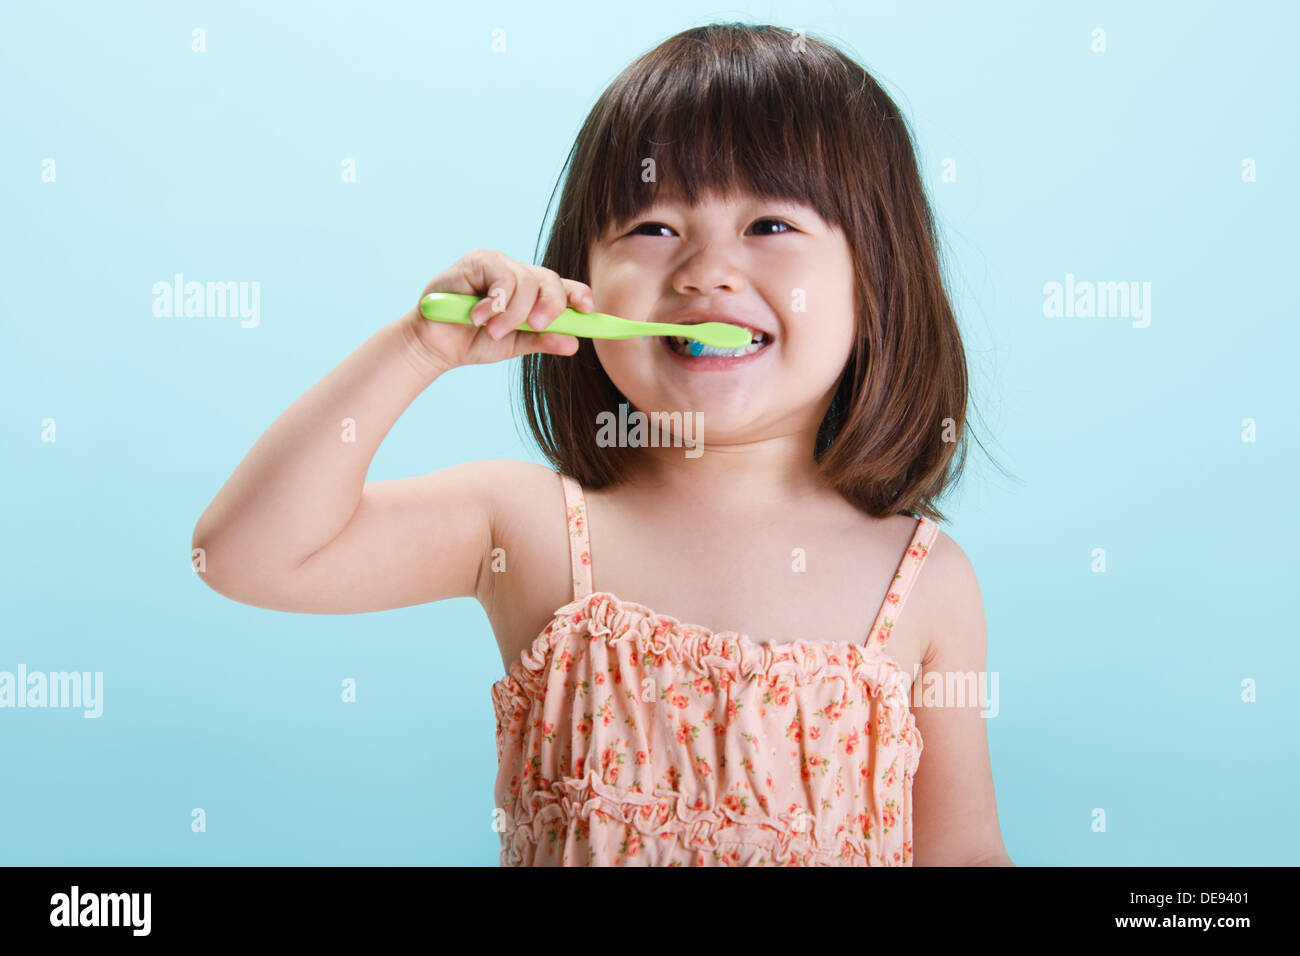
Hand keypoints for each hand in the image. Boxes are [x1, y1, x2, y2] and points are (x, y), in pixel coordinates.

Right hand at [403, 248, 590, 369]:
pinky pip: (501, 276)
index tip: (587, 310)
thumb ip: (542, 341)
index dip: (578, 295)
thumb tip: (574, 343)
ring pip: (526, 281)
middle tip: (537, 325)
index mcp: (531, 293)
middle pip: (549, 280)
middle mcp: (518, 274)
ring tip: (493, 331)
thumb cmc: (472, 341)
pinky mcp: (477, 260)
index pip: (563, 287)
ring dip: (513, 312)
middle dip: (550, 305)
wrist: (435, 345)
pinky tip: (478, 317)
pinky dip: (495, 301)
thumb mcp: (514, 345)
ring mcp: (497, 264)